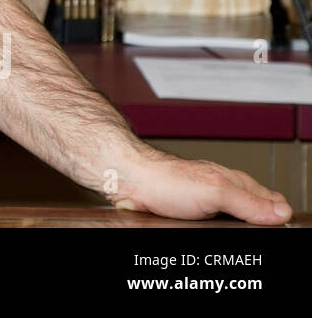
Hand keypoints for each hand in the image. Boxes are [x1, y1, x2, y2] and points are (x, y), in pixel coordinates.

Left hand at [112, 151, 292, 224]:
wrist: (131, 181)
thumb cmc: (164, 179)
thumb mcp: (216, 191)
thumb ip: (248, 201)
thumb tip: (280, 212)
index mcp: (235, 181)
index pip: (270, 200)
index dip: (275, 215)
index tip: (273, 227)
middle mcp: (222, 189)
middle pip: (252, 213)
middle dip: (254, 224)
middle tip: (248, 231)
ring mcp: (206, 201)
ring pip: (230, 220)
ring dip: (230, 228)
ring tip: (220, 230)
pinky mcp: (190, 212)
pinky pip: (209, 225)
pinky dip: (210, 230)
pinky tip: (203, 231)